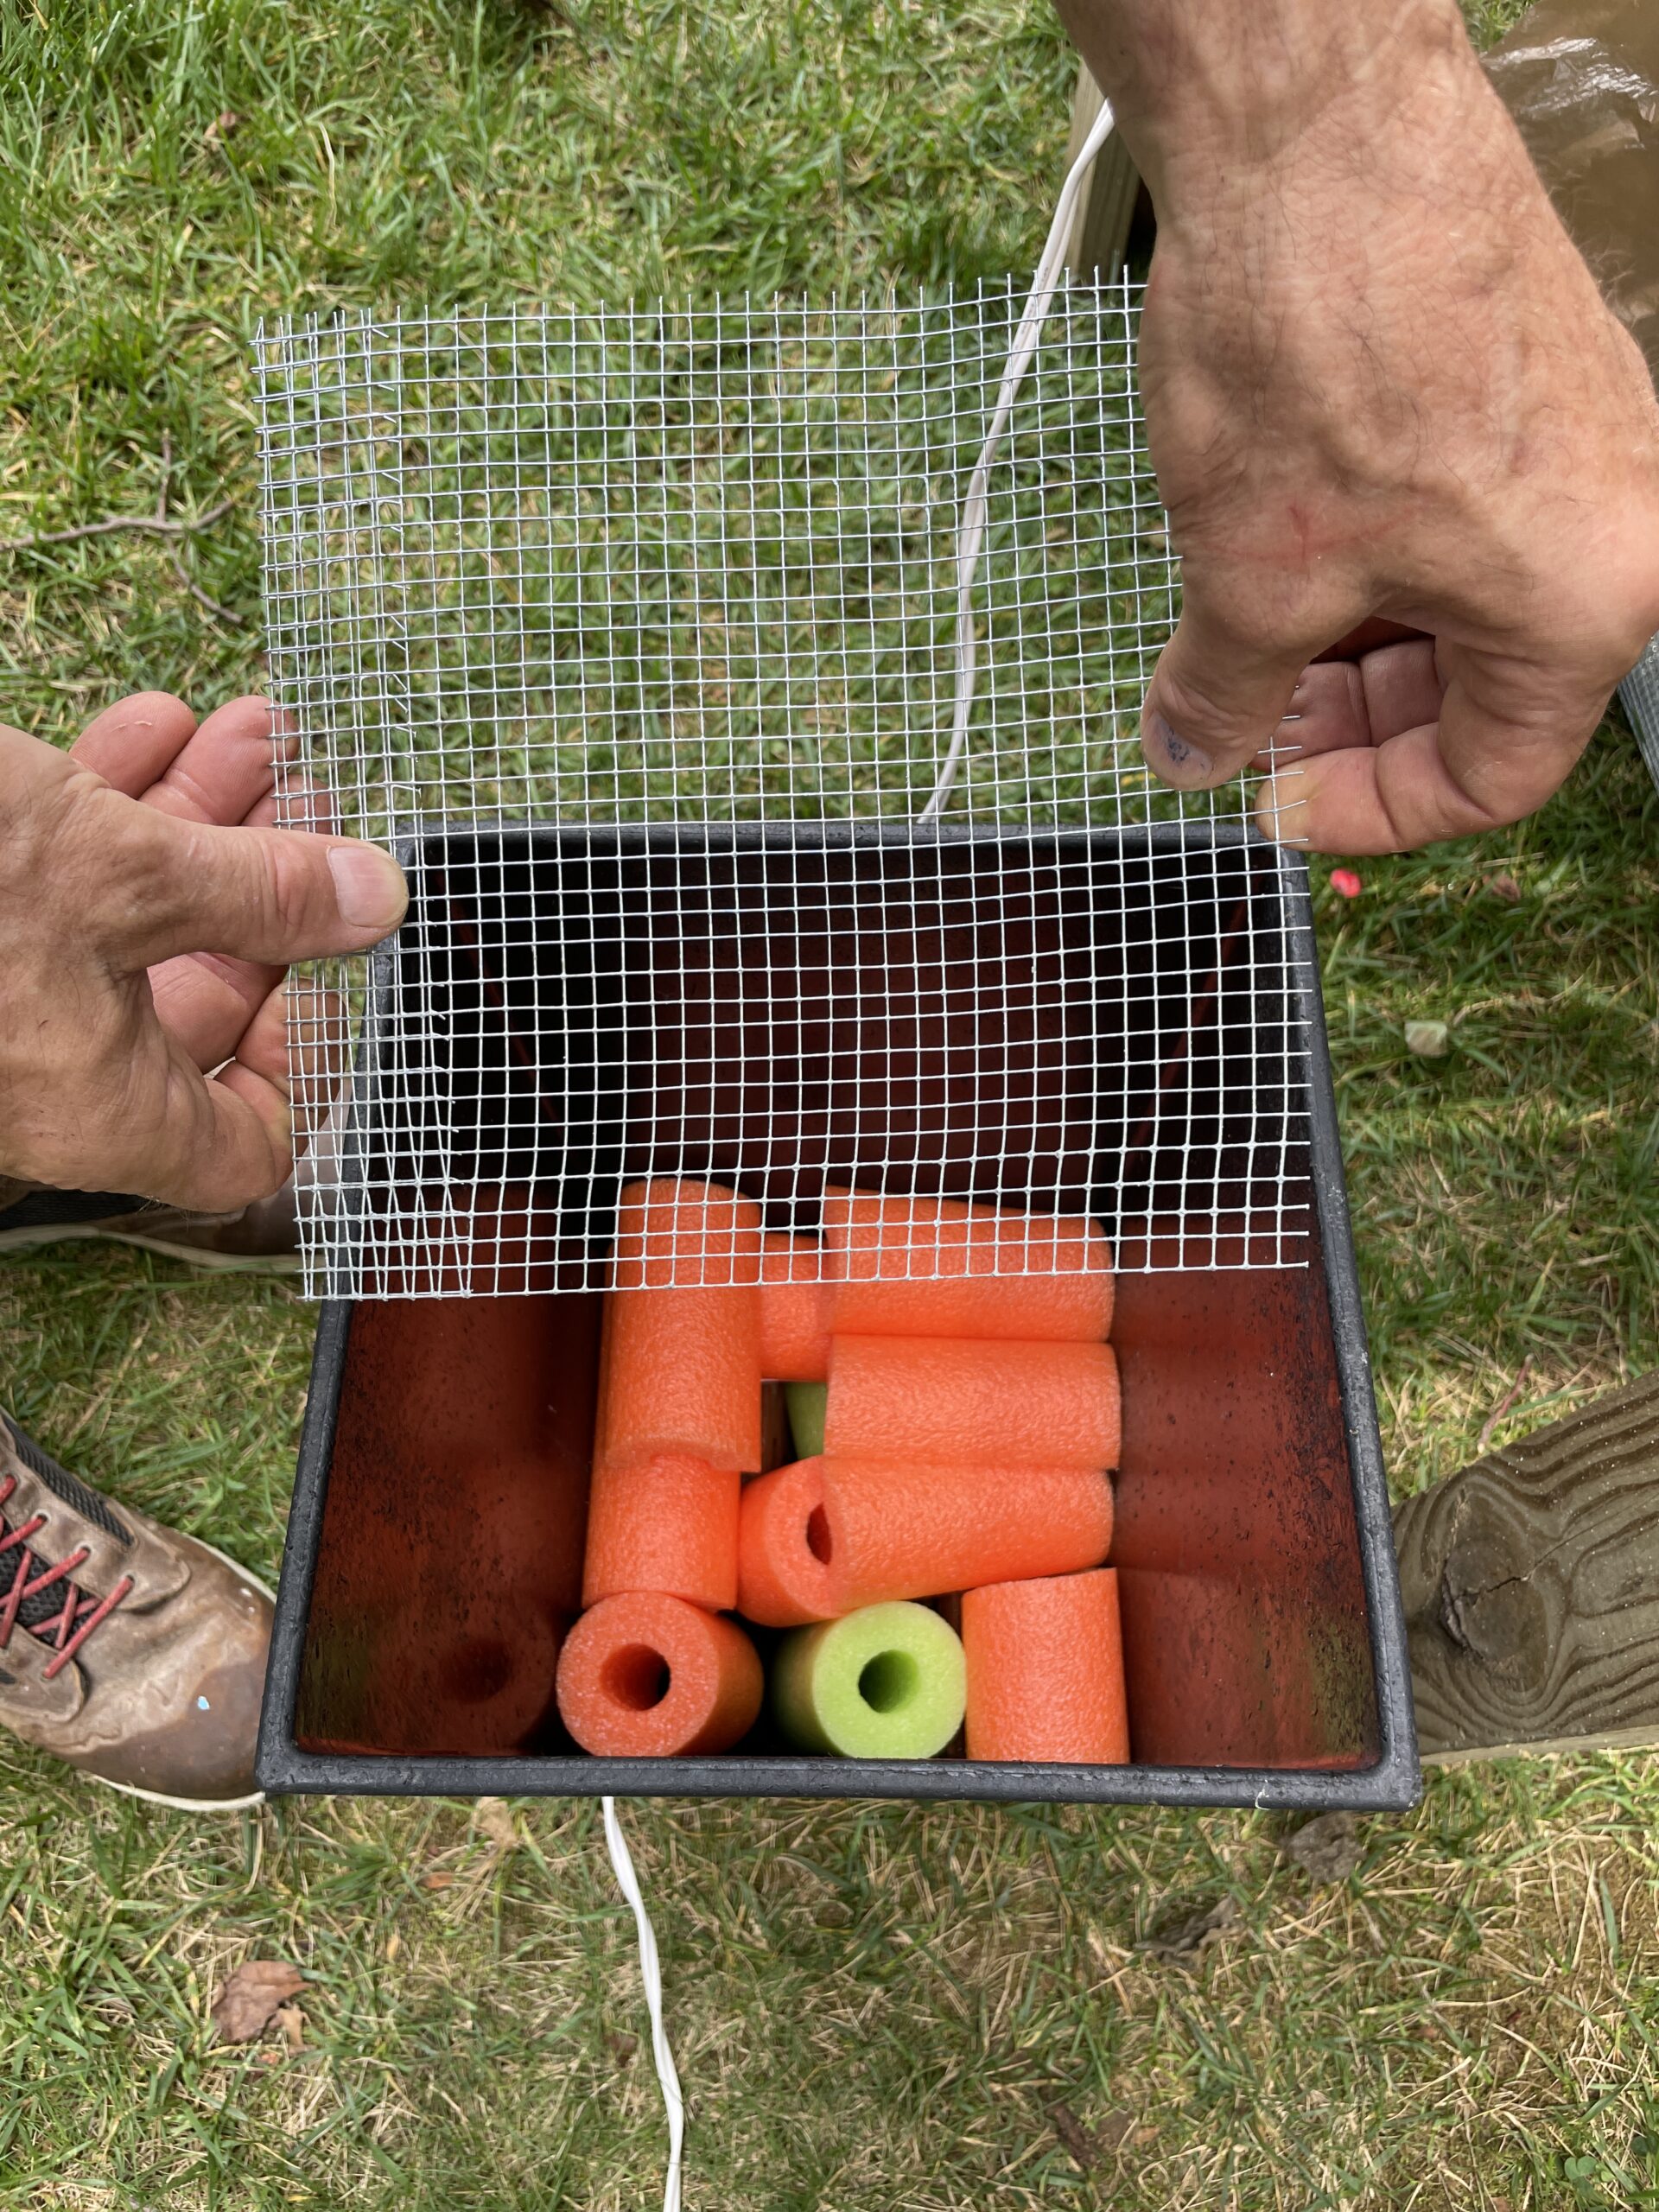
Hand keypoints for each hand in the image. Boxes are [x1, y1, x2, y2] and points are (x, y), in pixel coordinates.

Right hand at [1, 691, 404, 1209]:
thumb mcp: (119, 869)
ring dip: (197, 825)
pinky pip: (46, 883)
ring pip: (124, 922)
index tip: (343, 970)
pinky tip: (150, 723)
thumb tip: (375, 899)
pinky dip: (102, 809)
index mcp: (102, 1110)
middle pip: (194, 1000)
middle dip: (265, 888)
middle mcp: (47, 1074)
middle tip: (315, 802)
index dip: (308, 1067)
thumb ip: (259, 892)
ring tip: (255, 734)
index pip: (241, 1146)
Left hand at [1059, 0, 1658, 851]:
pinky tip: (1281, 550)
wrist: (1314, 126)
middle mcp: (1623, 529)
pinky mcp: (1536, 379)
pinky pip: (1465, 517)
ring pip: (1465, 602)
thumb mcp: (1246, 573)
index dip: (1365, 813)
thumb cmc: (1312, 351)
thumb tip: (1191, 757)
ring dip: (1352, 640)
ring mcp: (1589, 444)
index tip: (1267, 807)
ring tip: (1241, 634)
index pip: (1492, 779)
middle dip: (1350, 720)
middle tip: (1239, 721)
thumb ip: (1225, 694)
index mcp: (1589, 603)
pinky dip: (1374, 558)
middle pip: (1483, 692)